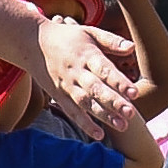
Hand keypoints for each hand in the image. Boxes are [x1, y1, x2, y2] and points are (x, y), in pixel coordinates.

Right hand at [25, 12, 146, 125]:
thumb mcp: (90, 32)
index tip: (134, 93)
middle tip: (131, 114)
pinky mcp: (58, 96)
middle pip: (96, 89)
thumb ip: (111, 41)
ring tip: (122, 126)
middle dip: (114, 102)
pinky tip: (99, 134)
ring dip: (103, 115)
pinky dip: (84, 124)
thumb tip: (133, 47)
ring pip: (86, 103)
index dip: (119, 82)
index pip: (104, 70)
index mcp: (86, 55)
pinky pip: (72, 111)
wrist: (33, 42)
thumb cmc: (68, 37)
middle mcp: (76, 72)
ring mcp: (66, 86)